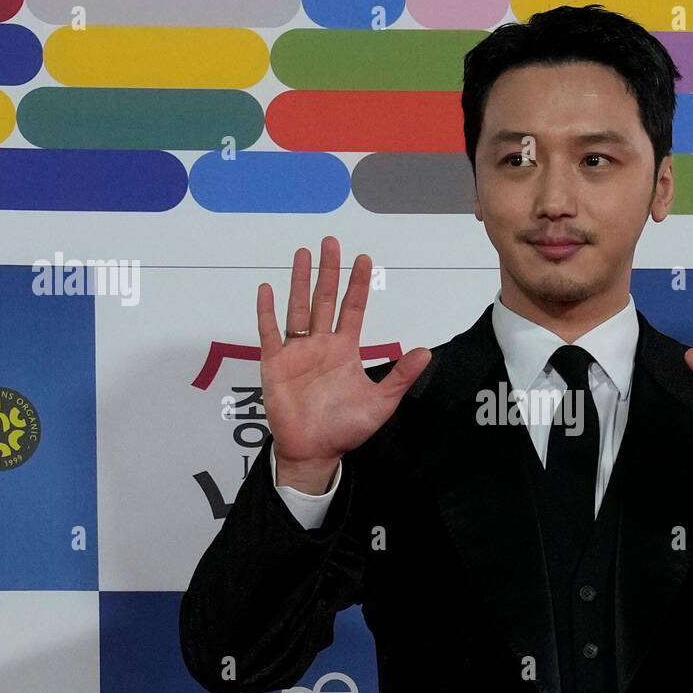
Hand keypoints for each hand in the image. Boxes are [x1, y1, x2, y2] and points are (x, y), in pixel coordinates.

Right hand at [257, 237, 430, 487]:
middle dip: (328, 271)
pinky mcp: (275, 363)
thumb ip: (400, 376)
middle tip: (330, 242)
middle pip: (324, 299)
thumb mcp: (381, 402)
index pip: (352, 309)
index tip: (364, 259)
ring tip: (302, 254)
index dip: (357, 284)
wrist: (315, 451)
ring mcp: (297, 352)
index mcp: (345, 350)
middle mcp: (321, 345)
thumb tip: (425, 352)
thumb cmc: (346, 428)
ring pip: (298, 308)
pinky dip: (267, 311)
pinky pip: (270, 332)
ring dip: (299, 281)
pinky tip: (267, 288)